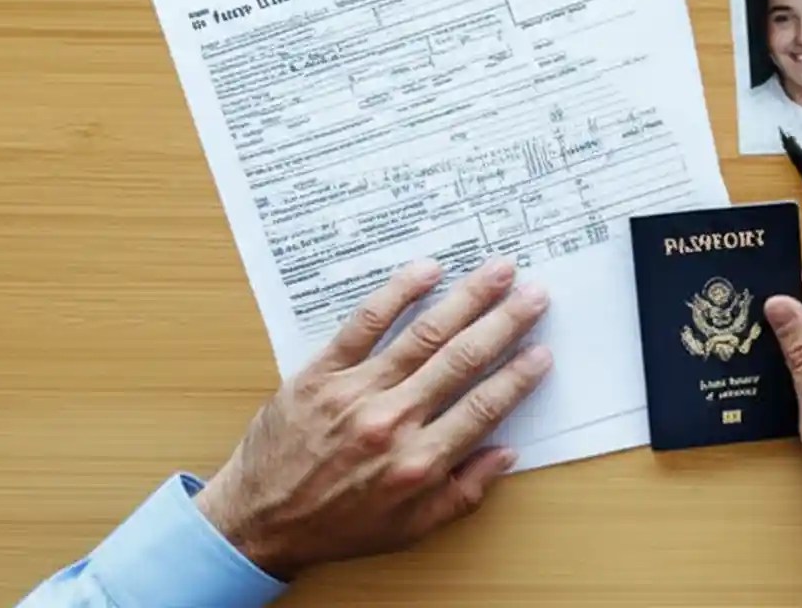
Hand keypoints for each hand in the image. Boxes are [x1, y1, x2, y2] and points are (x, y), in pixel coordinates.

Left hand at [194, 257, 550, 579]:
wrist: (258, 522)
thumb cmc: (336, 527)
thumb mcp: (411, 529)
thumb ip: (464, 494)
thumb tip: (505, 454)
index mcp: (418, 463)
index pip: (483, 408)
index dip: (518, 377)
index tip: (543, 352)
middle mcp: (392, 422)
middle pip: (463, 360)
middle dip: (506, 323)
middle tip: (535, 295)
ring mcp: (355, 392)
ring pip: (423, 335)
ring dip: (467, 299)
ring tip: (497, 272)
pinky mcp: (321, 373)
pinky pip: (363, 324)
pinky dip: (396, 294)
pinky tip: (426, 271)